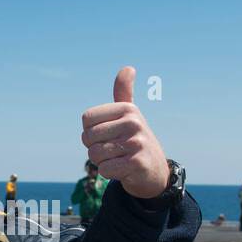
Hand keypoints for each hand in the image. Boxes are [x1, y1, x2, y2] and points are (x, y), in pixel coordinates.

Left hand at [80, 66, 169, 199]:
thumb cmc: (135, 140)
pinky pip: (104, 170)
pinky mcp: (136, 163)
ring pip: (94, 155)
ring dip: (102, 162)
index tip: (107, 135)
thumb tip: (128, 68)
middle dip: (94, 149)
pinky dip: (109, 173)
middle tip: (113, 150)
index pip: (87, 119)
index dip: (90, 131)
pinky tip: (123, 169)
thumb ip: (124, 92)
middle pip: (88, 138)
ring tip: (118, 159)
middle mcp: (133, 123)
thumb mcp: (129, 114)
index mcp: (128, 109)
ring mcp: (136, 143)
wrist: (155, 171)